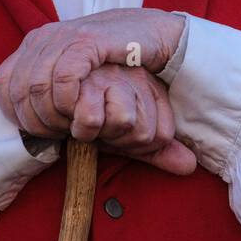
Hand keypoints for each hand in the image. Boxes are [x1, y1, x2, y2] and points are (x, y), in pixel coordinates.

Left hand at [0, 9, 185, 138]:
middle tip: (56, 135)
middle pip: (17, 89)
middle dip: (35, 120)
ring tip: (68, 127)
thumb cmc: (112, 59)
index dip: (15, 114)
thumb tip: (20, 112)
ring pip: (37, 85)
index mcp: (35, 43)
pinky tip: (80, 110)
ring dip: (51, 115)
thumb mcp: (73, 72)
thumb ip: (48, 85)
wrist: (150, 32)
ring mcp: (63, 36)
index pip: (3, 83)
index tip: (37, 132)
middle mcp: (44, 37)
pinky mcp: (86, 40)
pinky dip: (68, 100)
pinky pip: (64, 76)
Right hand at [69, 64, 196, 175]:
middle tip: (97, 129)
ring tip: (81, 122)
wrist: (51, 92)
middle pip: (144, 133)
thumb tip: (189, 166)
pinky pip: (92, 121)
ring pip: (123, 124)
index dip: (136, 147)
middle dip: (117, 141)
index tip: (116, 137)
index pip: (162, 135)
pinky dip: (79, 129)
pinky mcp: (82, 77)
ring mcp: (111, 75)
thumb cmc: (91, 116)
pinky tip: (69, 120)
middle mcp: (136, 77)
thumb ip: (158, 153)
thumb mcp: (126, 137)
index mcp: (152, 89)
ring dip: (99, 135)